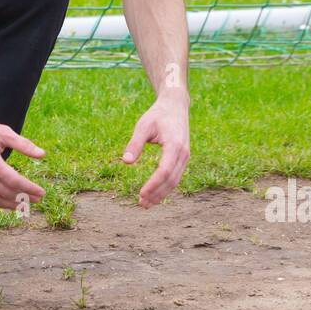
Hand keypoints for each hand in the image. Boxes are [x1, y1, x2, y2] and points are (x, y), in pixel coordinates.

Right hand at [0, 105, 45, 209]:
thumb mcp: (3, 132)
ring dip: (10, 204)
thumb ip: (23, 144)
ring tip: (23, 205)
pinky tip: (5, 203)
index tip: (41, 192)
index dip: (29, 188)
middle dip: (23, 198)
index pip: (13, 180)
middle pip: (5, 192)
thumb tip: (42, 154)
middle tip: (36, 200)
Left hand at [122, 91, 190, 207]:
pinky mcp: (183, 158)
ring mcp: (185, 157)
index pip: (164, 171)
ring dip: (161, 194)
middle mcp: (183, 153)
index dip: (153, 185)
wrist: (175, 105)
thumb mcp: (143, 125)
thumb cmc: (157, 115)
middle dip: (156, 194)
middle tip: (141, 204)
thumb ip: (135, 143)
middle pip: (171, 180)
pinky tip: (155, 193)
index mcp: (174, 145)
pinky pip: (175, 176)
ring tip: (146, 203)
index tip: (141, 194)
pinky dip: (165, 187)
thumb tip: (126, 162)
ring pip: (174, 181)